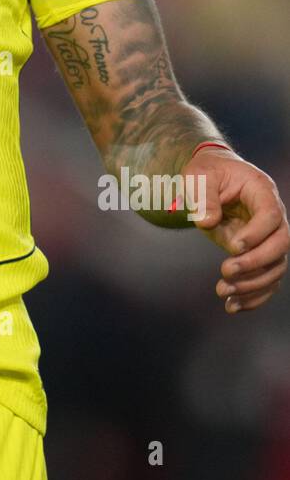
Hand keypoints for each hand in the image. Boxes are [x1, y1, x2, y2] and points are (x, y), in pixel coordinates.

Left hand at [180, 150, 288, 313]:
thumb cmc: (207, 172)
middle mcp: (273, 216)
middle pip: (281, 244)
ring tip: (222, 292)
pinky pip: (266, 279)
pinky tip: (231, 306)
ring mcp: (269, 238)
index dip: (256, 234)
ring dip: (252, 285)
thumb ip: (202, 195)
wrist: (213, 178)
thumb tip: (207, 222)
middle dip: (256, 262)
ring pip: (276, 267)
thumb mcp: (199, 175)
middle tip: (225, 271)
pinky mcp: (260, 255)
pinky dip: (253, 296)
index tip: (232, 247)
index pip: (271, 215)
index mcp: (261, 191)